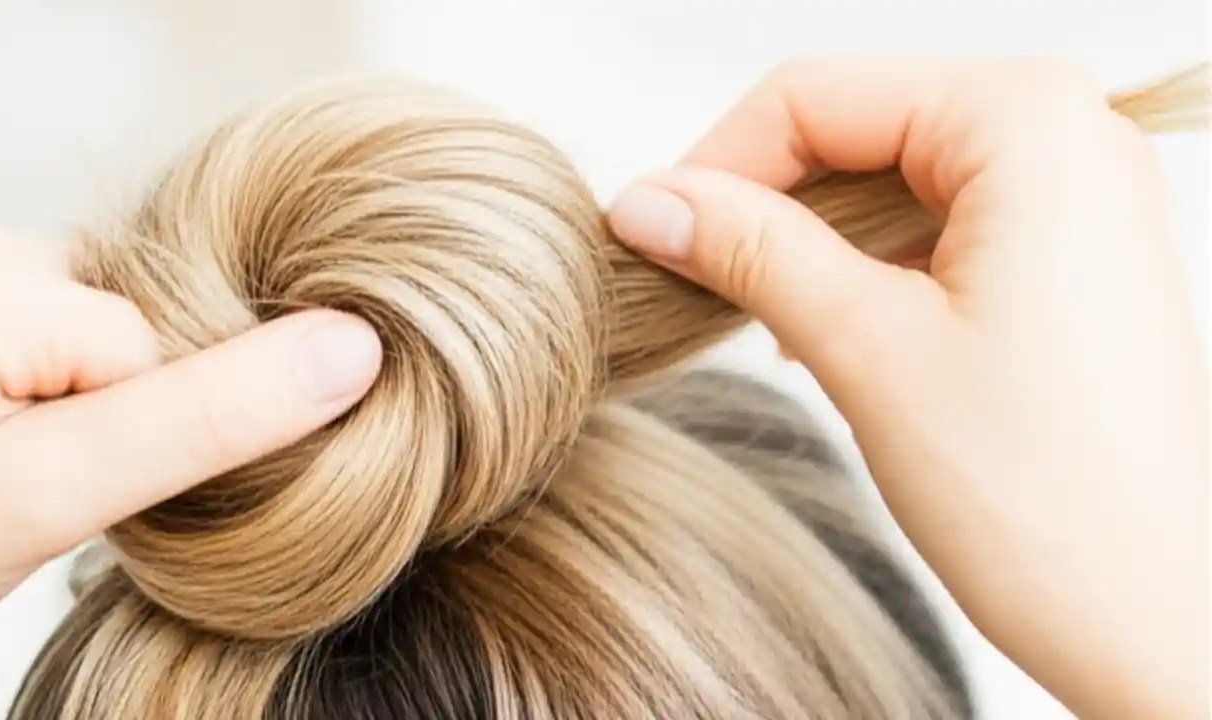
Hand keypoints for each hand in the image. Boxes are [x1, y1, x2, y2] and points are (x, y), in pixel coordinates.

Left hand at [0, 203, 380, 641]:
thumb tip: (349, 350)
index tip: (95, 502)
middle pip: (135, 324)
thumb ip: (192, 425)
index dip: (162, 436)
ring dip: (74, 401)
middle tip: (24, 493)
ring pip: (91, 326)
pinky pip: (42, 319)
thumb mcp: (32, 506)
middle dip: (111, 415)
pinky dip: (39, 382)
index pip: (171, 348)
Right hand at [609, 58, 1207, 719]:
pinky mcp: (1071, 257)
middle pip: (854, 126)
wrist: (1162, 622)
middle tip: (688, 276)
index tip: (649, 231)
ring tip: (750, 312)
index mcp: (1026, 122)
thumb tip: (652, 204)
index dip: (714, 164)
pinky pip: (937, 224)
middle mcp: (1066, 136)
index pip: (815, 96)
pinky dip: (865, 263)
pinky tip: (822, 324)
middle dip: (760, 199)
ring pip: (890, 177)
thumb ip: (750, 252)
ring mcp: (1076, 197)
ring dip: (806, 236)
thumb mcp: (866, 349)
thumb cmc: (1052, 499)